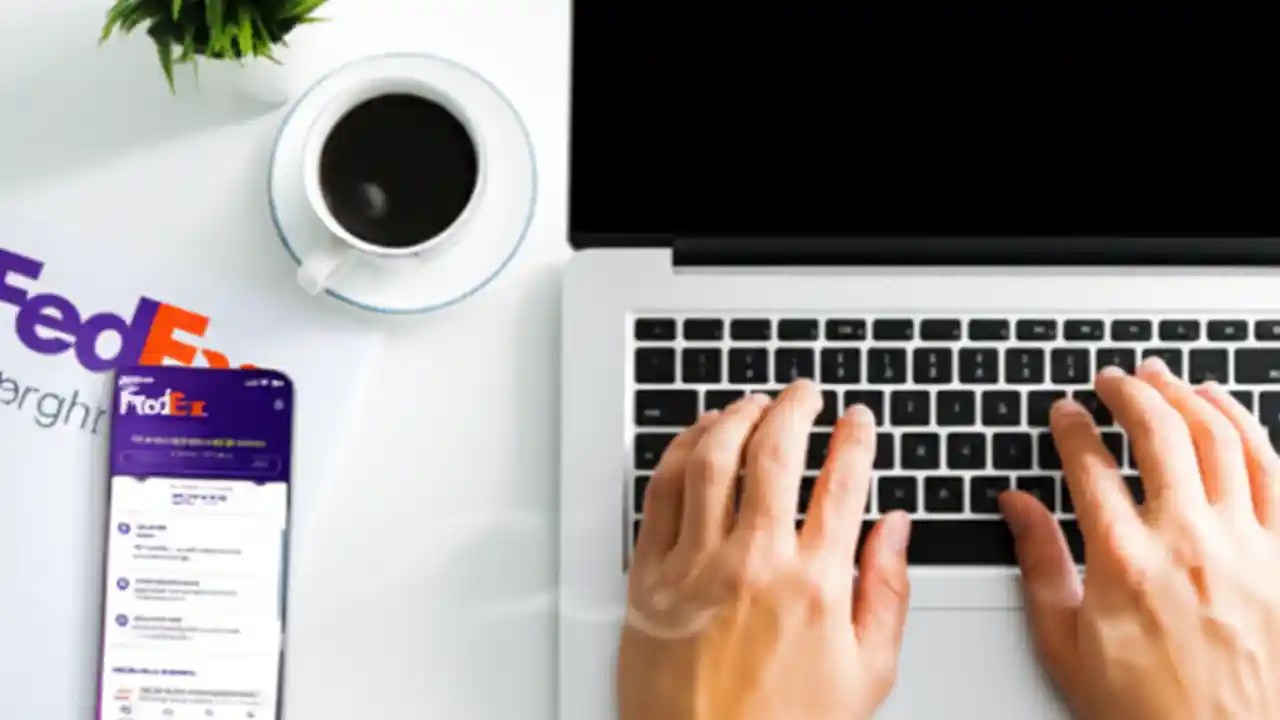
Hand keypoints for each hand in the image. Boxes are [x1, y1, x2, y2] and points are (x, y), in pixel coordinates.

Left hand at [618, 381, 912, 719]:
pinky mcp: (649, 575)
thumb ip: (887, 592)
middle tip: (806, 393)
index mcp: (815, 585)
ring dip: (738, 415)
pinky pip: (662, 491)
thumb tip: (896, 529)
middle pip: (775, 451)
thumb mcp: (866, 674)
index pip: (841, 482)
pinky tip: (700, 436)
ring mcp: (695, 564)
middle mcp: (753, 563)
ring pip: (713, 457)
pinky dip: (682, 450)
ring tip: (755, 403)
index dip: (854, 438)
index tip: (857, 421)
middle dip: (796, 407)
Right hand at [1001, 358, 1279, 718]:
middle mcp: (1187, 544)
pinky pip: (1273, 472)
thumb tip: (1016, 507)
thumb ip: (1039, 562)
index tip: (1063, 413)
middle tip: (1111, 380)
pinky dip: (1248, 429)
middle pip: (1159, 435)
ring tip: (1163, 379)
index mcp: (1124, 564)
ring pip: (1220, 441)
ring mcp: (1245, 547)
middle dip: (1129, 393)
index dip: (1071, 427)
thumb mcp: (1064, 642)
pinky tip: (1226, 410)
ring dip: (1188, 397)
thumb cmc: (1144, 707)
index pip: (1090, 466)